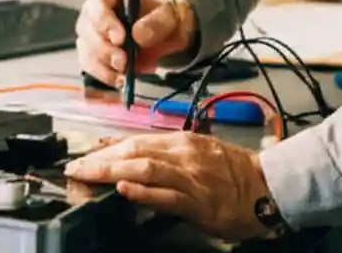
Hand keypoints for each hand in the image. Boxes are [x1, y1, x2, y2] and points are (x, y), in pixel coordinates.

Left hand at [64, 131, 275, 240]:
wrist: (266, 187)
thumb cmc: (232, 172)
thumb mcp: (195, 152)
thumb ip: (163, 152)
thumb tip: (126, 153)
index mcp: (180, 142)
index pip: (134, 141)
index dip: (104, 148)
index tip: (82, 156)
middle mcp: (182, 154)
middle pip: (133, 151)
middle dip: (100, 160)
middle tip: (75, 167)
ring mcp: (189, 177)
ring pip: (145, 168)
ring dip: (111, 171)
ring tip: (88, 175)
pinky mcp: (197, 201)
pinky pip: (166, 195)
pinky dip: (144, 191)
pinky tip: (125, 189)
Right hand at [75, 0, 196, 87]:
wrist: (165, 31)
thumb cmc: (163, 16)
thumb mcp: (170, 14)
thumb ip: (158, 21)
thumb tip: (137, 35)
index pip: (98, 3)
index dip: (105, 21)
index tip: (120, 39)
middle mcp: (94, 11)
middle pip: (87, 28)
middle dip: (104, 49)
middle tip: (123, 62)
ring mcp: (90, 32)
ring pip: (86, 49)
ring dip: (102, 65)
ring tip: (123, 74)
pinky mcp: (92, 52)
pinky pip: (89, 64)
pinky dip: (103, 75)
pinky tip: (119, 80)